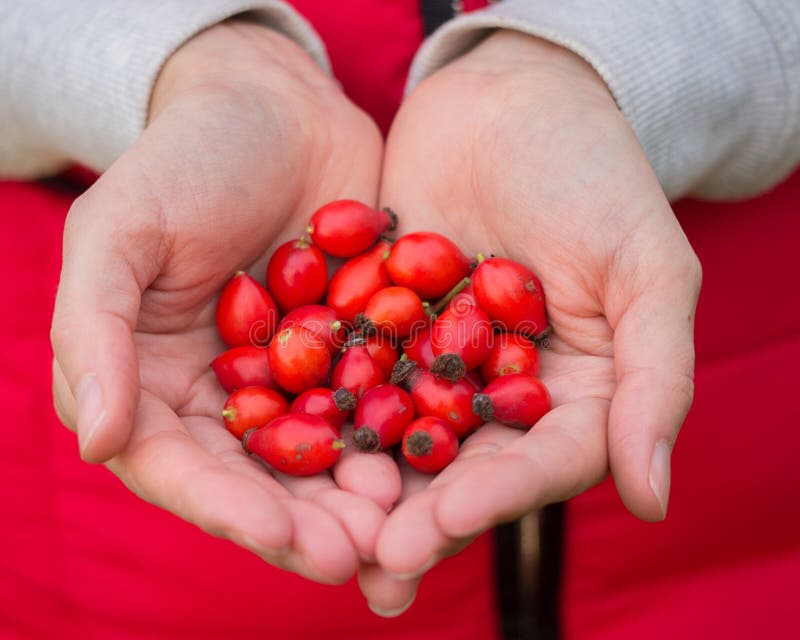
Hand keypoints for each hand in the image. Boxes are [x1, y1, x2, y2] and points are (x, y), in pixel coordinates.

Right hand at [50, 21, 397, 584]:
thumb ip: (97, 334)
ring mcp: (295, 378)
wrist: (276, 109)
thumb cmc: (183, 159)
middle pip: (260, 480)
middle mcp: (223, 396)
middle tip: (362, 554)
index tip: (284, 539)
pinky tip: (436, 465)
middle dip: (307, 522)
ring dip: (361, 499)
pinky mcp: (355, 352)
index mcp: (153, 384)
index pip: (181, 468)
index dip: (228, 509)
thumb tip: (97, 443)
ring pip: (325, 457)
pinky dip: (403, 439)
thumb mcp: (119, 232)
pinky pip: (378, 405)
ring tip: (405, 529)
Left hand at [361, 31, 700, 611]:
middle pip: (462, 468)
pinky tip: (276, 439)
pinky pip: (346, 372)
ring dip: (361, 487)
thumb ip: (655, 378)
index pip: (538, 463)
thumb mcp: (646, 268)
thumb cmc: (595, 176)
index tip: (447, 522)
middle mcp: (498, 392)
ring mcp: (433, 362)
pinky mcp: (376, 327)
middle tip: (375, 566)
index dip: (496, 497)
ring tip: (319, 534)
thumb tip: (654, 498)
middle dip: (419, 517)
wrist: (510, 102)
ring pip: (397, 435)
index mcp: (571, 394)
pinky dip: (316, 406)